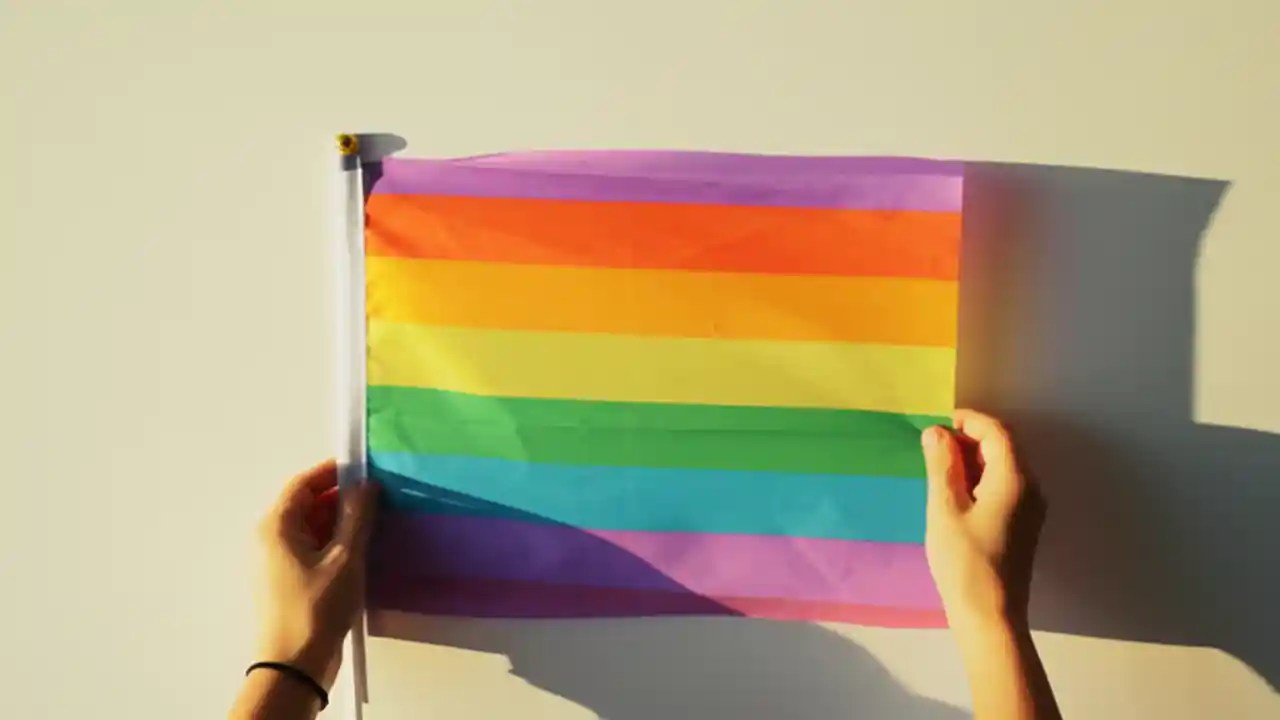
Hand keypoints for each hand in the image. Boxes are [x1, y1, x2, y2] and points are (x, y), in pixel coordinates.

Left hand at [253, 460, 378, 688]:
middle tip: (378, 497)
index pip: (303, 483)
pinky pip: (314, 549)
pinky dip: (336, 543)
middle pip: (307, 505)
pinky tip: (363, 549)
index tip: (365, 470)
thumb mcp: (345, 558)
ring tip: (377, 522)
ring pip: (313, 528)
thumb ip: (358, 516)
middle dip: (342, 498)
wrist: (295, 665)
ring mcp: (278, 561)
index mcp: (276, 526)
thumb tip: (367, 485)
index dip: (333, 472)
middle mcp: (271, 538)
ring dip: (342, 522)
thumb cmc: (317, 608)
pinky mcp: (290, 580)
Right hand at [922, 410, 1043, 627]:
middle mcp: (1031, 488)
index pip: (997, 432)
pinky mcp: (1024, 525)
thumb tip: (936, 431)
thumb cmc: (965, 562)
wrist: (990, 616)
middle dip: (968, 439)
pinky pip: (1005, 487)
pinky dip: (980, 480)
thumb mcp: (944, 509)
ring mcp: (1031, 508)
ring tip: (938, 473)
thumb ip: (941, 465)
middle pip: (1003, 447)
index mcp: (1014, 479)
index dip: (967, 421)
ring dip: (972, 461)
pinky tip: (955, 497)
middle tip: (931, 450)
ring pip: (1003, 467)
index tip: (936, 425)